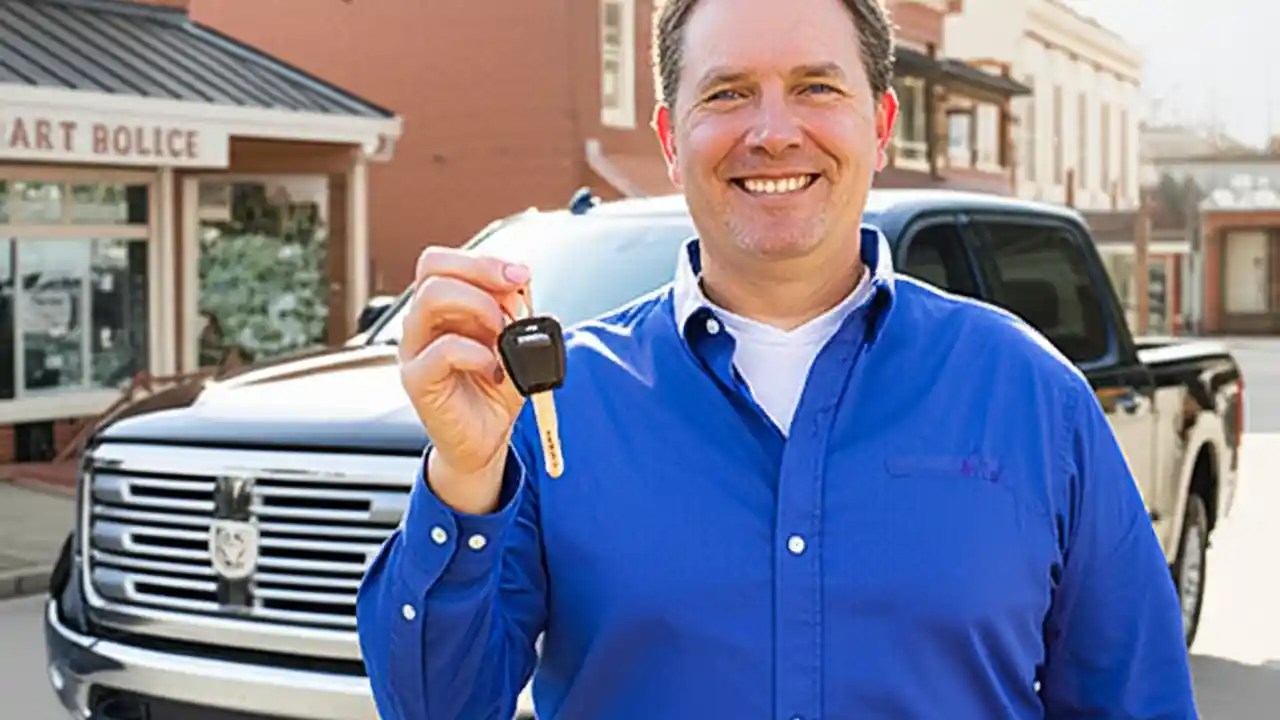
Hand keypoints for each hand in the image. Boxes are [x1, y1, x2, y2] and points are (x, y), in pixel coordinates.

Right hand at [399, 246, 529, 489]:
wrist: (486, 440)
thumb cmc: (495, 390)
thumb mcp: (515, 341)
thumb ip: (514, 310)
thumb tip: (518, 283)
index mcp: (441, 308)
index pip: (441, 261)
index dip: (482, 260)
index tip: (521, 275)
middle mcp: (421, 323)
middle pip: (432, 268)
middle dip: (481, 273)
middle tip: (514, 297)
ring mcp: (414, 350)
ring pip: (431, 299)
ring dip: (479, 307)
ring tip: (502, 334)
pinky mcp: (417, 380)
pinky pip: (442, 349)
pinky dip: (477, 352)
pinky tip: (494, 369)